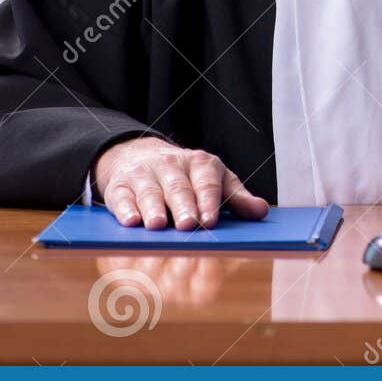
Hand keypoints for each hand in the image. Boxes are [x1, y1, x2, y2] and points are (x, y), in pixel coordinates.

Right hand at [93, 136, 269, 229]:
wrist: (140, 155)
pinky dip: (126, 209)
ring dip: (154, 209)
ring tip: (158, 225)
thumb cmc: (187, 176)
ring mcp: (144, 173)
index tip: (211, 221)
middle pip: (179, 188)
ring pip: (150, 192)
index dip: (209, 202)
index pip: (207, 183)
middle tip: (189, 226)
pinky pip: (122, 197)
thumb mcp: (216, 179)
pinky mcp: (120, 185)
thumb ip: (236, 197)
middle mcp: (172, 165)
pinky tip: (131, 222)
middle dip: (184, 207)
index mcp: (201, 163)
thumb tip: (261, 211)